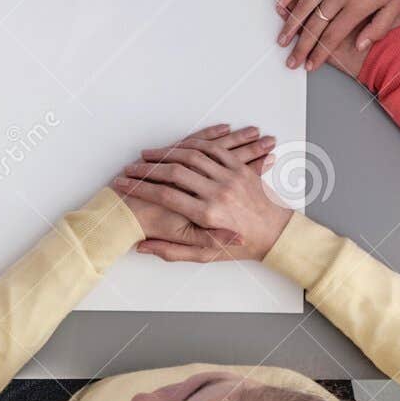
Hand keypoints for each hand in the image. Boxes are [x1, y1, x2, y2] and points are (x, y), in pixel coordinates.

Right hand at [111, 125, 292, 260]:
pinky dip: (197, 143)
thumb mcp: (204, 256)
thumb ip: (173, 251)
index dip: (138, 186)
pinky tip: (183, 144)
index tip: (121, 183)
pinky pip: (216, 149)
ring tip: (148, 153)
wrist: (277, 237)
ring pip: (193, 155)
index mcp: (206, 215)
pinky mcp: (240, 170)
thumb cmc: (240, 249)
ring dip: (167, 152)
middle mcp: (218, 193)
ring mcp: (230, 178)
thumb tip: (143, 247)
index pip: (163, 193)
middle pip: (174, 170)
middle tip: (131, 167)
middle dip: (147, 167)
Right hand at [259, 0, 399, 70]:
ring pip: (304, 4)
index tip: (310, 65)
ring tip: (282, 39)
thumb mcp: (398, 2)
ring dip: (291, 24)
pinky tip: (281, 5)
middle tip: (292, 60)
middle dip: (301, 46)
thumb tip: (362, 45)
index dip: (319, 53)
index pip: (332, 36)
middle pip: (315, 25)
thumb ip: (378, 27)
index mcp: (358, 5)